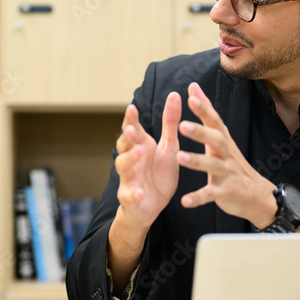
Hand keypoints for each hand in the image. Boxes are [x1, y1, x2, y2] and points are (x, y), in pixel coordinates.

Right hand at [113, 92, 181, 230]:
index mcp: (140, 146)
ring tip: (138, 154)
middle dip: (127, 138)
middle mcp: (130, 160)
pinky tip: (140, 192)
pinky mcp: (130, 198)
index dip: (131, 120)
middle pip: (124, 146)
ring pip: (124, 167)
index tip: (132, 108)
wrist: (151, 205)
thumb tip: (175, 94)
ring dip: (129, 160)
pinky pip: (130, 195)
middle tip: (132, 130)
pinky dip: (134, 193)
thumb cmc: (158, 173)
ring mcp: (128, 178)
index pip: (132, 129)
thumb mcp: (169, 147)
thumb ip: (170, 122)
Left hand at [176, 82, 277, 226]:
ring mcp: (227, 173)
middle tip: (181, 125)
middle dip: (200, 133)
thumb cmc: (232, 162)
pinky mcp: (225, 192)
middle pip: (215, 140)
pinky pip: (210, 195)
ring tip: (179, 158)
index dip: (204, 108)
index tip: (190, 96)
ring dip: (196, 161)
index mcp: (222, 140)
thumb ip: (205, 113)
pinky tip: (184, 201)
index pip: (214, 121)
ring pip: (212, 166)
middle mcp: (226, 154)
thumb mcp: (220, 136)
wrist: (256, 195)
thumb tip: (193, 86)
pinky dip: (198, 198)